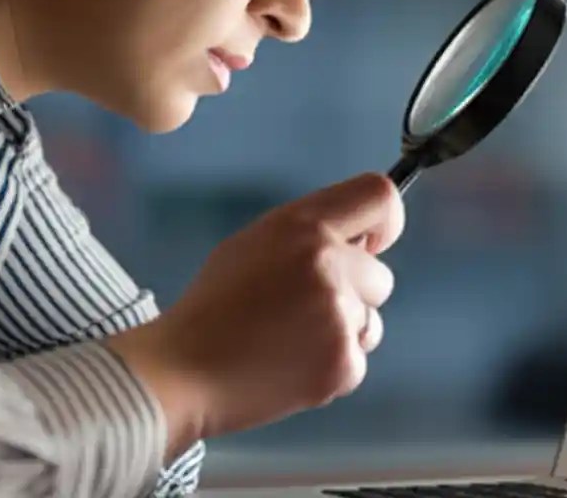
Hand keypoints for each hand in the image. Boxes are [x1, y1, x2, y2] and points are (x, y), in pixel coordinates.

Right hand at [106, 172, 403, 458]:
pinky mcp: (341, 363)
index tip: (372, 245)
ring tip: (288, 341)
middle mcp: (328, 264)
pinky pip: (356, 362)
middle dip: (354, 295)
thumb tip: (364, 242)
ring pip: (372, 323)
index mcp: (304, 226)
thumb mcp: (253, 244)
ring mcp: (338, 315)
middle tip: (302, 311)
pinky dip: (330, 369)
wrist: (180, 372)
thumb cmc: (215, 307)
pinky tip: (288, 367)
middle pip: (382, 277)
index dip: (386, 222)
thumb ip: (310, 234)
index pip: (381, 196)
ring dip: (343, 333)